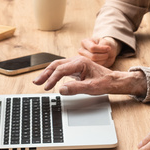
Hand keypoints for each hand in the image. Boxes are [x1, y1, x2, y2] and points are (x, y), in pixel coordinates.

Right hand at [32, 56, 146, 96]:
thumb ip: (75, 88)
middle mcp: (77, 60)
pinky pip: (62, 69)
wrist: (113, 80)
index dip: (52, 79)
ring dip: (48, 73)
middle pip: (56, 65)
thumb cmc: (105, 82)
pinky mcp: (76, 68)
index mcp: (80, 63)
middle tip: (36, 82)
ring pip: (58, 66)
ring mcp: (76, 63)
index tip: (47, 88)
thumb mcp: (91, 88)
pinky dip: (54, 73)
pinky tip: (49, 79)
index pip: (61, 70)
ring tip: (39, 81)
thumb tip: (61, 89)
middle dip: (45, 73)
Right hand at [78, 37, 119, 66]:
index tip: (108, 48)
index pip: (92, 48)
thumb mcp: (105, 42)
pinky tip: (103, 60)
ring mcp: (84, 59)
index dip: (102, 49)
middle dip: (103, 55)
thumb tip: (100, 52)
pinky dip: (102, 64)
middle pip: (93, 56)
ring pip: (94, 62)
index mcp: (84, 42)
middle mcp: (81, 51)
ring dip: (103, 60)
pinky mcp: (88, 65)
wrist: (107, 51)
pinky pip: (95, 67)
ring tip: (105, 56)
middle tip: (107, 53)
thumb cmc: (105, 44)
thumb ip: (102, 45)